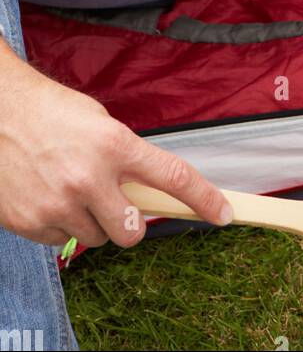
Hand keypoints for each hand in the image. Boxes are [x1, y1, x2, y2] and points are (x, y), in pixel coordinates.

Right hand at [0, 55, 233, 247]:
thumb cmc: (51, 111)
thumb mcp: (101, 124)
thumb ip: (126, 156)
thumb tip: (149, 189)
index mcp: (115, 144)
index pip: (173, 178)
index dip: (203, 199)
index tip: (223, 214)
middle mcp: (89, 178)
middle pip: (133, 232)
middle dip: (130, 224)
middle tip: (117, 204)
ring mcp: (57, 204)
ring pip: (96, 239)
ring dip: (92, 222)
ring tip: (72, 189)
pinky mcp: (30, 222)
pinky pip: (62, 241)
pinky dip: (60, 225)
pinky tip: (48, 195)